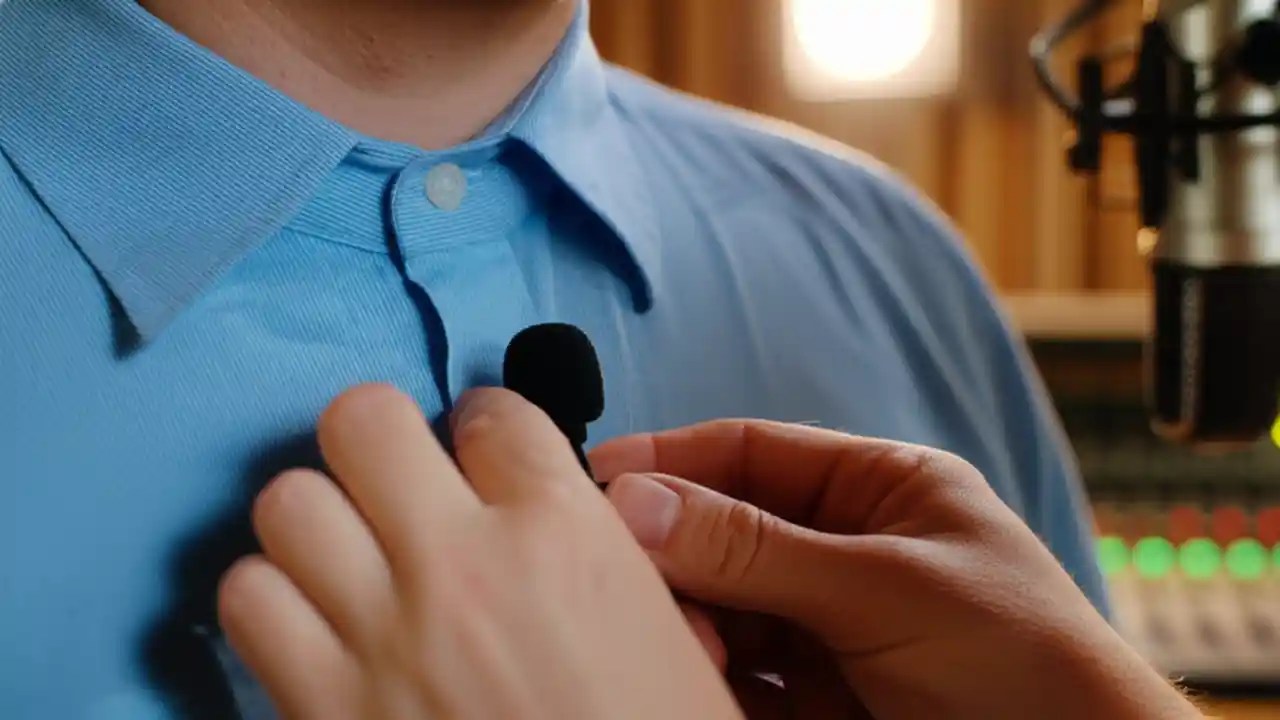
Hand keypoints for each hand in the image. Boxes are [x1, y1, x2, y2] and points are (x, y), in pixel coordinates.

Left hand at [217, 385, 741, 719]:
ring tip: (349, 558)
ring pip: (288, 502)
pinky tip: (311, 625)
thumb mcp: (671, 638)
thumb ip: (605, 556)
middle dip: (379, 442)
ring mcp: (381, 631)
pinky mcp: (318, 705)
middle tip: (398, 483)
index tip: (480, 454)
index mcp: (565, 535)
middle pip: (362, 420)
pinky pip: (247, 600)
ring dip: (318, 524)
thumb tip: (553, 518)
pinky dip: (271, 602)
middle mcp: (463, 562)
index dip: (482, 429)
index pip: (491, 412)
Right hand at [593, 420, 1202, 719]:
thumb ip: (757, 549)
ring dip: (690, 621)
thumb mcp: (884, 587)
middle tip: (629, 580)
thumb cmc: (1024, 659)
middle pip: (723, 534)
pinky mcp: (815, 698)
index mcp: (876, 492)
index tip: (600, 475)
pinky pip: (739, 677)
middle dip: (676, 555)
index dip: (673, 460)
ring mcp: (826, 627)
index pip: (751, 455)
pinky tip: (704, 682)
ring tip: (682, 642)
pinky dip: (710, 679)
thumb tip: (636, 498)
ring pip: (722, 609)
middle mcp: (843, 551)